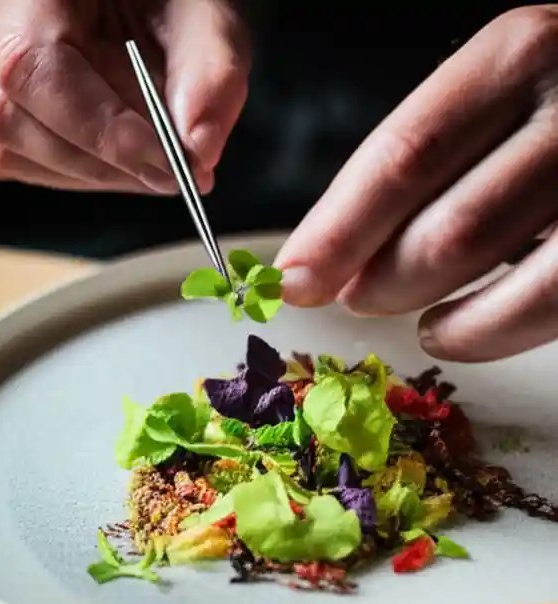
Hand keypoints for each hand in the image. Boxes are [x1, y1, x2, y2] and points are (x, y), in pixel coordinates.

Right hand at [0, 0, 248, 192]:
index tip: (166, 161)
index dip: (97, 128)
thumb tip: (198, 146)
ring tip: (143, 166)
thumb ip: (209, 71)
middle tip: (169, 171)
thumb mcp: (206, 12)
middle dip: (95, 161)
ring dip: (76, 174)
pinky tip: (83, 165)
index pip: (31, 67)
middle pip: (5, 118)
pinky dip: (28, 168)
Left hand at [275, 6, 557, 362]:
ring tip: (407, 315)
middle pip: (446, 223)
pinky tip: (454, 330)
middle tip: (351, 296)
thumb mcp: (502, 94)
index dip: (338, 229)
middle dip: (378, 278)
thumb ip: (429, 156)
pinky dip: (487, 330)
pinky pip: (550, 297)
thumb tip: (326, 251)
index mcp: (520, 54)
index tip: (292, 276)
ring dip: (426, 305)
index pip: (404, 155)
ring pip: (495, 266)